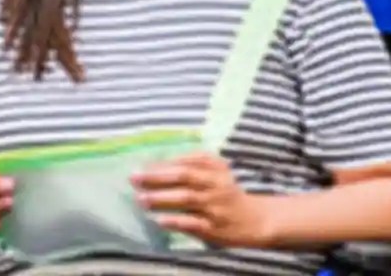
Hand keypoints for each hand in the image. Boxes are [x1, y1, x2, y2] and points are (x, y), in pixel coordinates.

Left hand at [132, 153, 271, 248]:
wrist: (255, 220)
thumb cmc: (227, 194)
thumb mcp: (218, 173)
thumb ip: (194, 164)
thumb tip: (158, 164)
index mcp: (217, 169)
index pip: (189, 161)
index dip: (165, 163)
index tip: (142, 166)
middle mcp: (217, 185)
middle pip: (186, 177)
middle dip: (158, 177)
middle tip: (135, 178)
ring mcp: (215, 207)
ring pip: (187, 199)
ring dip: (162, 198)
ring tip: (141, 199)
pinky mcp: (214, 227)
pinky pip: (193, 223)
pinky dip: (176, 221)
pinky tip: (160, 220)